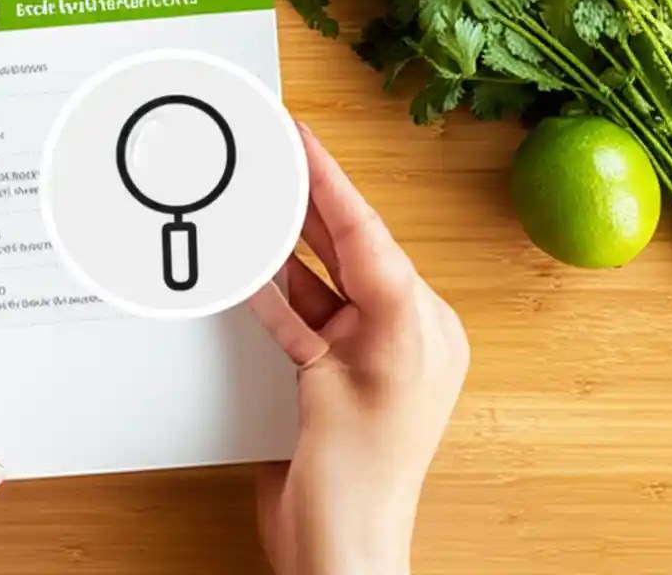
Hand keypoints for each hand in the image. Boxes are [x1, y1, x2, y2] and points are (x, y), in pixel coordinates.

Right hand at [249, 125, 468, 574]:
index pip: (369, 236)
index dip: (331, 180)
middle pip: (346, 248)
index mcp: (423, 327)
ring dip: (286, 243)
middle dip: (308, 200)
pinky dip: (274, 295)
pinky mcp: (331, 374)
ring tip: (253, 193)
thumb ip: (317, 312)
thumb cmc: (358, 484)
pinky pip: (303, 317)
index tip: (301, 137)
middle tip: (272, 150)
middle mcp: (399, 334)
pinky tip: (248, 266)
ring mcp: (363, 354)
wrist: (336, 549)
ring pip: (320, 279)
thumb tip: (293, 255)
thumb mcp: (341, 382)